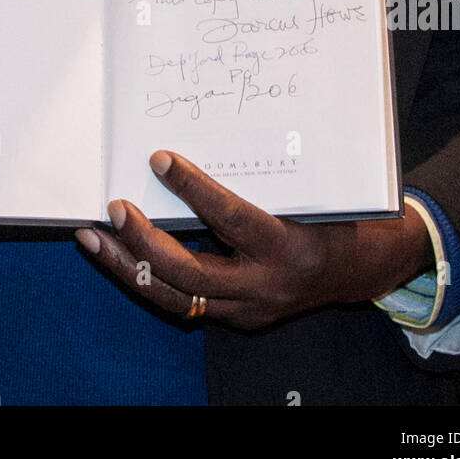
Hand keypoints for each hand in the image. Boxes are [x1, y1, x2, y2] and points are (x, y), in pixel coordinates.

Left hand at [75, 151, 432, 328]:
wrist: (366, 269)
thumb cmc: (338, 215)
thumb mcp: (307, 192)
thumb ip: (262, 177)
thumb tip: (205, 140)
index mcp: (286, 248)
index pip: (229, 218)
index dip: (192, 188)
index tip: (159, 158)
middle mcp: (264, 287)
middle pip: (188, 274)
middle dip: (142, 242)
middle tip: (112, 208)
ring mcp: (247, 309)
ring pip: (174, 298)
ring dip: (129, 267)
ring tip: (93, 238)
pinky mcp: (237, 317)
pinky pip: (182, 302)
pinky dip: (149, 277)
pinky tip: (120, 254)